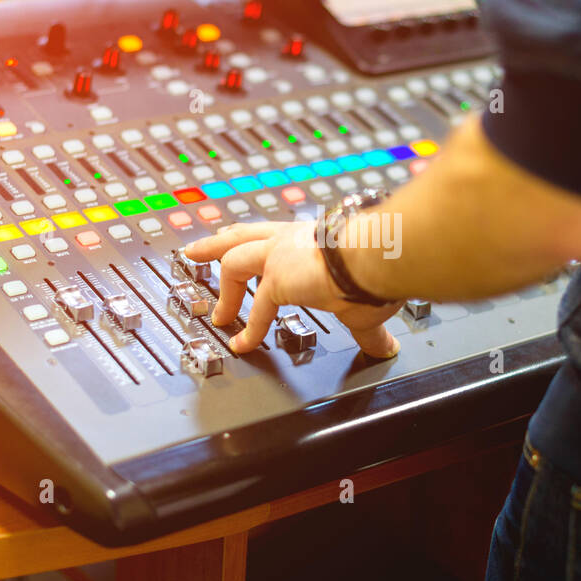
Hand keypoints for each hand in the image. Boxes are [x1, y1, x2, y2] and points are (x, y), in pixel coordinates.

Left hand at [182, 221, 401, 357]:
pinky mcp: (278, 279)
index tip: (245, 245)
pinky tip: (244, 345)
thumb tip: (384, 345)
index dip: (256, 242)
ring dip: (224, 290)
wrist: (382, 254)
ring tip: (219, 316)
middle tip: (195, 251)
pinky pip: (255, 308)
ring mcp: (280, 255)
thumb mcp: (366, 297)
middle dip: (215, 244)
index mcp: (312, 237)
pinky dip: (249, 329)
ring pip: (233, 261)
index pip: (274, 235)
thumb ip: (370, 326)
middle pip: (241, 236)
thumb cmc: (380, 266)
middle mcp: (292, 239)